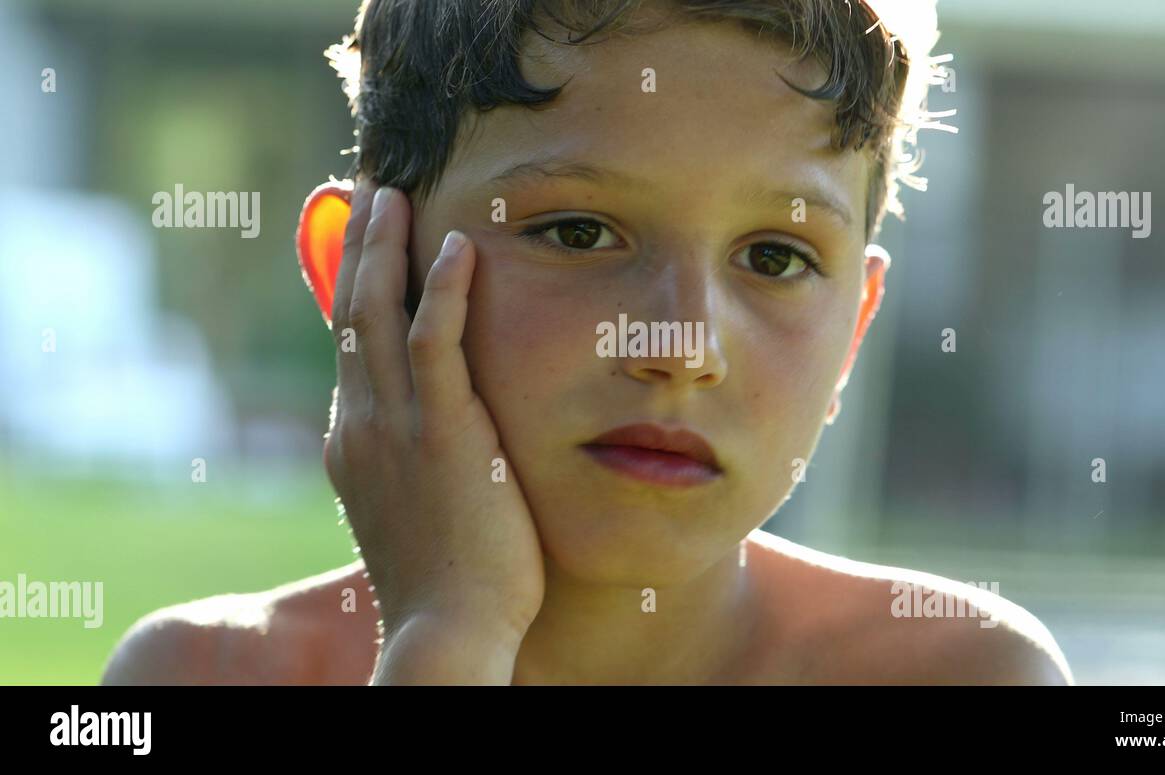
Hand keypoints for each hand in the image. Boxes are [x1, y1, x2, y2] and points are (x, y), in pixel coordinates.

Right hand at [322, 180, 545, 665]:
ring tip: (393, 193)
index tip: (364, 244)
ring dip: (384, 246)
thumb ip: (413, 462)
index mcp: (352, 439)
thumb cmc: (445, 577)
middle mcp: (360, 422)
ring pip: (377, 313)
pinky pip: (436, 340)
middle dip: (355, 245)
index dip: (353, 285)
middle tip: (366, 189)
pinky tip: (459, 246)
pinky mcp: (443, 431)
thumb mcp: (414, 508)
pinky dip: (443, 289)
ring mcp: (395, 424)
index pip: (348, 344)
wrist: (448, 627)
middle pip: (349, 312)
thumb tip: (431, 443)